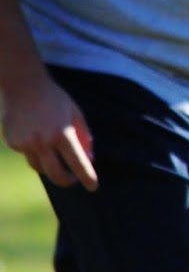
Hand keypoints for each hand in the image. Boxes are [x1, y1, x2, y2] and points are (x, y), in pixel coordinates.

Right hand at [1, 74, 95, 188]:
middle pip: (56, 174)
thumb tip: (90, 159)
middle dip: (67, 181)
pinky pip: (27, 154)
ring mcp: (25, 143)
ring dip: (49, 166)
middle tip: (73, 179)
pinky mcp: (12, 142)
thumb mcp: (75, 113)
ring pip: (39, 167)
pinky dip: (34, 151)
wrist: (22, 84)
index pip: (78, 164)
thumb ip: (84, 136)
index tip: (93, 187)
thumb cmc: (54, 98)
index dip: (87, 178)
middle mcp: (43, 141)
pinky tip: (34, 133)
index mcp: (62, 134)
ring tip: (55, 155)